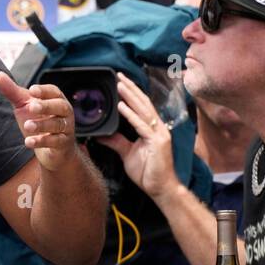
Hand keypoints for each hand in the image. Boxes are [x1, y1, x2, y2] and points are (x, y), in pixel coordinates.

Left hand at [0, 71, 81, 170]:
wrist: (52, 150)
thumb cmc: (38, 120)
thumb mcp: (24, 105)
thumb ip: (12, 91)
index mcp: (55, 99)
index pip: (53, 91)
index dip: (43, 91)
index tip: (31, 90)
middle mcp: (64, 112)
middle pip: (60, 106)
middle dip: (46, 106)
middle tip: (31, 107)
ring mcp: (66, 128)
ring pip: (57, 124)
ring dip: (42, 125)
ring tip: (27, 126)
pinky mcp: (63, 144)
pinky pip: (55, 141)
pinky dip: (42, 141)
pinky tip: (28, 141)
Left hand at [96, 73, 179, 200]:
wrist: (160, 189)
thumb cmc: (147, 172)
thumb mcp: (127, 153)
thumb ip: (117, 142)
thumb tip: (103, 134)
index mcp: (152, 129)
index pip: (141, 107)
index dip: (132, 94)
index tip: (120, 83)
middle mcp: (158, 128)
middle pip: (143, 103)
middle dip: (131, 89)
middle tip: (119, 76)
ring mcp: (159, 134)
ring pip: (143, 110)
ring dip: (130, 97)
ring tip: (120, 85)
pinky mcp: (158, 142)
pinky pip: (142, 126)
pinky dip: (131, 115)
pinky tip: (122, 107)